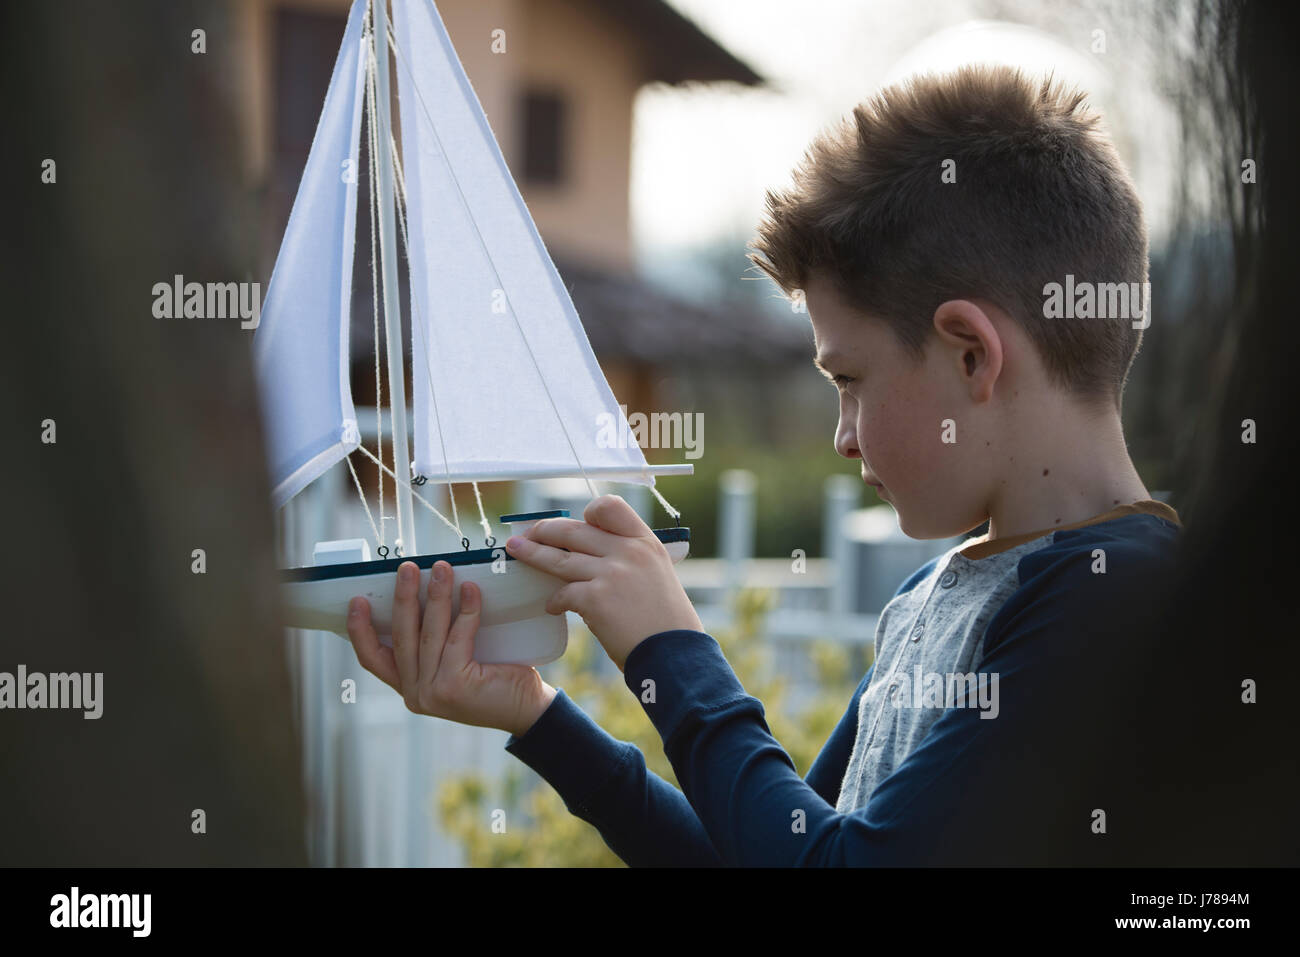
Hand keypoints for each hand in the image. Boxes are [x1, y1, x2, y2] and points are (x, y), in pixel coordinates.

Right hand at [346, 560, 556, 736]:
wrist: (528, 709)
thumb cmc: (494, 678)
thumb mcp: (455, 663)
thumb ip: (435, 644)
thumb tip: (425, 590)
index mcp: (409, 687)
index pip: (373, 659)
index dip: (360, 630)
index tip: (356, 600)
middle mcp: (415, 694)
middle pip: (401, 638)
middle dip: (402, 598)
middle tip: (407, 568)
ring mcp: (433, 693)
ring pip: (428, 634)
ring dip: (434, 596)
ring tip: (441, 568)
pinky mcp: (455, 686)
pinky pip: (458, 638)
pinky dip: (465, 610)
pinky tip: (471, 589)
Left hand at [503, 495, 702, 670]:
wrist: (675, 654)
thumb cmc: (666, 621)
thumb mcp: (658, 575)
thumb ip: (630, 558)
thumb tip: (594, 555)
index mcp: (645, 542)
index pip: (610, 507)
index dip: (588, 513)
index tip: (577, 524)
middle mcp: (628, 552)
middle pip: (575, 530)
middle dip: (546, 530)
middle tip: (527, 534)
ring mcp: (611, 574)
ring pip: (559, 558)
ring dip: (533, 554)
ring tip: (515, 551)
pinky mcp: (596, 599)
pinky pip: (563, 594)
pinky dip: (554, 601)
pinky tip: (552, 607)